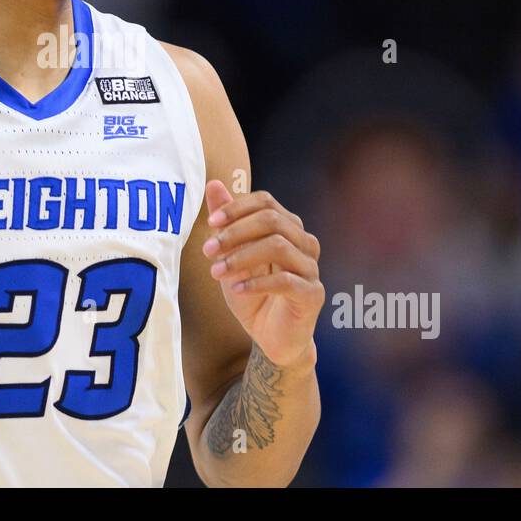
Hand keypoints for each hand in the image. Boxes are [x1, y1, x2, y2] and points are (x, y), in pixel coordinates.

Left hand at [204, 180, 324, 368]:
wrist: (270, 336)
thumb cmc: (253, 292)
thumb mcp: (232, 256)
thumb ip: (226, 222)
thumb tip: (214, 184)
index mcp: (288, 228)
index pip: (266, 202)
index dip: (237, 208)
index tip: (211, 224)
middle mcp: (304, 242)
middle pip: (272, 220)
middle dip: (235, 232)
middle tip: (208, 250)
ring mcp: (311, 268)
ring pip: (278, 246)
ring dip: (241, 257)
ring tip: (216, 272)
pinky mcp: (312, 294)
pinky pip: (285, 281)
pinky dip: (256, 283)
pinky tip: (236, 290)